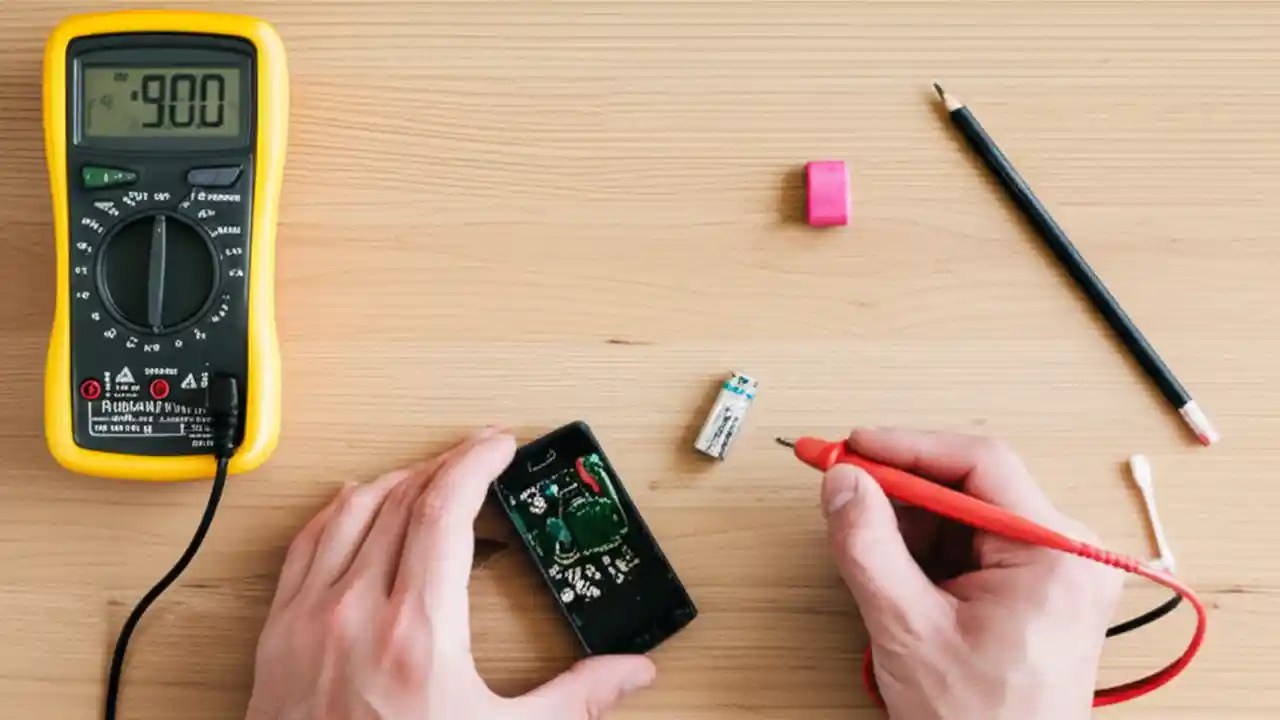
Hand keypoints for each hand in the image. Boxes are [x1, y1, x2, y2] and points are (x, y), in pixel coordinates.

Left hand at [245, 427, 655, 719]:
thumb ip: (573, 701)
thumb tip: (627, 676)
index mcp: (418, 633)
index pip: (447, 508)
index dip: (476, 462)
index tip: (499, 446)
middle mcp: (357, 612)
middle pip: (404, 499)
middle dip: (448, 466)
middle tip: (479, 459)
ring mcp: (310, 618)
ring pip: (352, 509)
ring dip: (396, 480)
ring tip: (428, 476)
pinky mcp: (279, 633)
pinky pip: (306, 542)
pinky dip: (338, 510)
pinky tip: (356, 505)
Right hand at [822, 428, 1122, 719]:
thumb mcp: (910, 629)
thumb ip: (869, 546)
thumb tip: (842, 482)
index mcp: (1056, 553)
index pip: (980, 463)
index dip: (909, 446)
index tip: (854, 445)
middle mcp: (1067, 552)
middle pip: (971, 485)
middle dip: (902, 489)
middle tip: (844, 490)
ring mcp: (1053, 569)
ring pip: (965, 514)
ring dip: (910, 525)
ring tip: (871, 555)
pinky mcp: (1034, 587)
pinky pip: (972, 544)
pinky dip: (927, 551)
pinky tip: (898, 575)